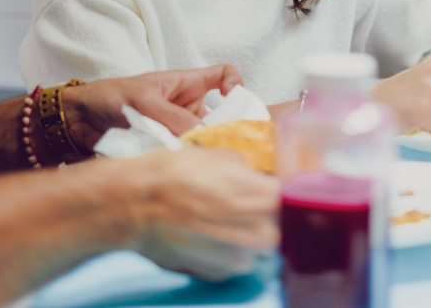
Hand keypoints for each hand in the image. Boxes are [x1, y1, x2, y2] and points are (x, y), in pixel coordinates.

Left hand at [63, 64, 243, 148]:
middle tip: (225, 146)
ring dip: (201, 150)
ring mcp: (178, 131)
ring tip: (198, 162)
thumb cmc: (109, 97)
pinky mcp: (167, 152)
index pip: (223, 75)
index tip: (233, 97)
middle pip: (221, 117)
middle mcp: (188, 109)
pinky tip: (179, 171)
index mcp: (187, 85)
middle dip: (225, 131)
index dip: (235, 82)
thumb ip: (172, 118)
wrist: (78, 123)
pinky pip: (185, 158)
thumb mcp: (143, 102)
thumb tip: (201, 136)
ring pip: (203, 141)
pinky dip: (184, 164)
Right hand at [125, 148, 279, 279]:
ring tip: (228, 219)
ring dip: (252, 234)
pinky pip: (238, 262)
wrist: (133, 205)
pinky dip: (231, 250)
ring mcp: (238, 258)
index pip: (296, 199)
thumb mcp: (220, 156)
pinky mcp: (219, 273)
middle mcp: (257, 234)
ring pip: (262, 248)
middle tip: (255, 203)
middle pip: (284, 227)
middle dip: (273, 215)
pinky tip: (212, 234)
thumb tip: (261, 175)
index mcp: (263, 199)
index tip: (285, 185)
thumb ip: (251, 170)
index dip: (292, 190)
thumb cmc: (173, 175)